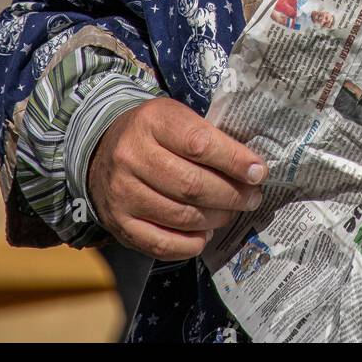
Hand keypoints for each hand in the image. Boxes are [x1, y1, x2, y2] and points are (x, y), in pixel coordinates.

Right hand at [86, 97, 267, 259]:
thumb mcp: (177, 117)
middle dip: (231, 195)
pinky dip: (191, 243)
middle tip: (252, 197)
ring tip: (231, 212)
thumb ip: (209, 137)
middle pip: (192, 185)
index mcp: (152, 121)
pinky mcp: (119, 223)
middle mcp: (132, 156)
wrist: (101, 149)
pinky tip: (205, 232)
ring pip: (181, 216)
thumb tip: (251, 168)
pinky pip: (162, 243)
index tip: (259, 172)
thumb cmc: (154, 132)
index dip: (234, 161)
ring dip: (216, 218)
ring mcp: (122, 193)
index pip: (199, 144)